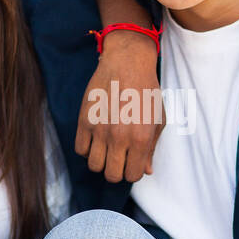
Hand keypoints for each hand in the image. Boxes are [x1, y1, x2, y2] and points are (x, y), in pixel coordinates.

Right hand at [75, 31, 163, 183]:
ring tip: (107, 148)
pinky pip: (80, 149)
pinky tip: (96, 139)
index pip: (132, 175)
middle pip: (111, 175)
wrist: (127, 62)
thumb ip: (151, 148)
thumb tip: (146, 170)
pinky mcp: (84, 119)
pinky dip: (87, 149)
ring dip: (101, 161)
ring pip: (94, 166)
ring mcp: (100, 129)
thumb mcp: (157, 120)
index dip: (132, 171)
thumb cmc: (146, 91)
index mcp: (141, 138)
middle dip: (116, 170)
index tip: (132, 162)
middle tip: (119, 157)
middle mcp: (119, 137)